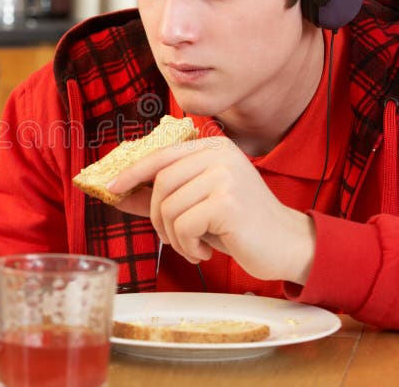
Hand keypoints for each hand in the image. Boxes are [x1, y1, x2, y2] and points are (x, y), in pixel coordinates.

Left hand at [107, 137, 315, 283]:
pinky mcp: (227, 201)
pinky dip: (187, 246)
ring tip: (193, 247)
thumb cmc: (239, 226)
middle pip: (160, 183)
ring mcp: (225, 175)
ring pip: (169, 207)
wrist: (287, 245)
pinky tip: (205, 252)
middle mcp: (219, 154)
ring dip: (174, 237)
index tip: (111, 189)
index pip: (161, 155)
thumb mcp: (197, 205)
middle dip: (157, 218)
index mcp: (213, 146)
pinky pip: (184, 225)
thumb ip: (162, 196)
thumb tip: (119, 194)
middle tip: (172, 239)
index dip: (132, 173)